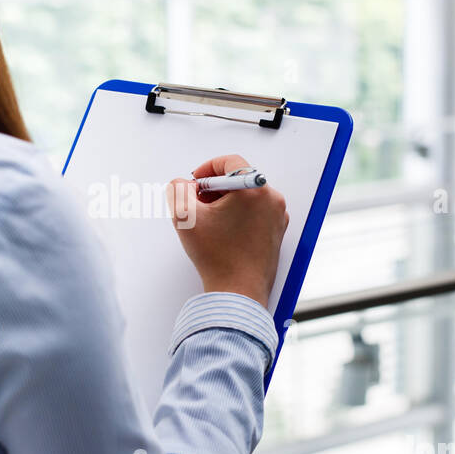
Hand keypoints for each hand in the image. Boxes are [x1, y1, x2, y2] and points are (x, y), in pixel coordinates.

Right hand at [165, 154, 288, 308]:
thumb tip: (181, 185)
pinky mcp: (276, 231)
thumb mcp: (185, 217)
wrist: (238, 292)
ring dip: (225, 202)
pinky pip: (255, 213)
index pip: (230, 162)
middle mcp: (271, 200)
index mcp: (254, 189)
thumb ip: (177, 190)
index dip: (207, 168)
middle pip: (239, 179)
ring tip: (209, 222)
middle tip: (198, 203)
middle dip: (214, 188)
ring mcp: (277, 216)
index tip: (195, 181)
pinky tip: (223, 232)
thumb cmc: (219, 258)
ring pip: (247, 196)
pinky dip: (238, 216)